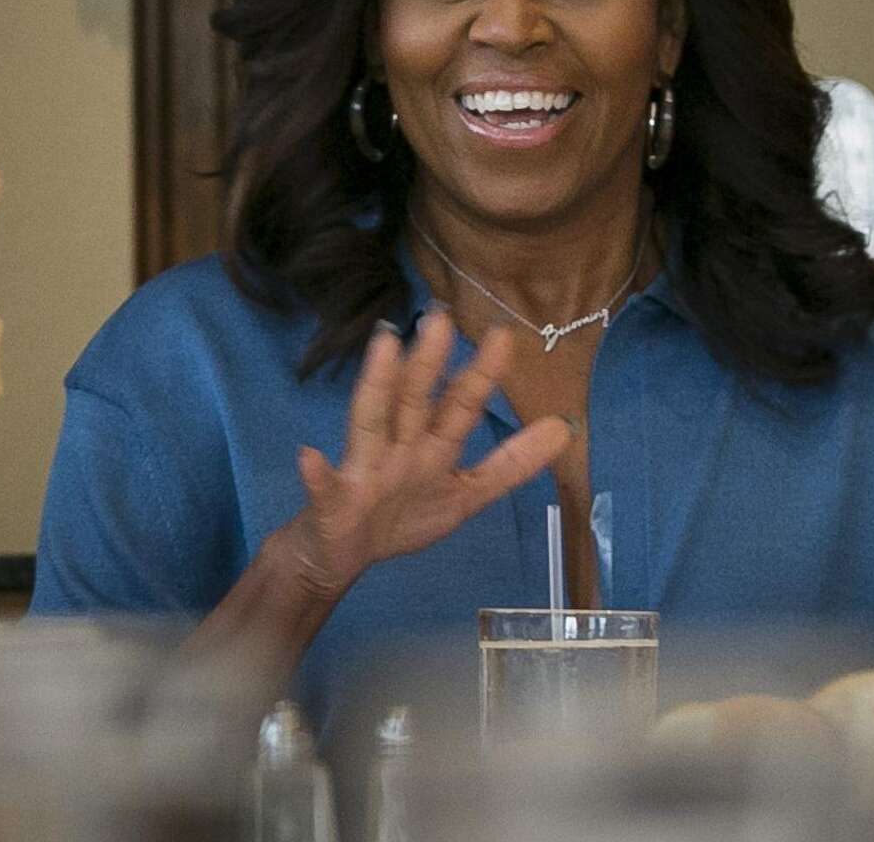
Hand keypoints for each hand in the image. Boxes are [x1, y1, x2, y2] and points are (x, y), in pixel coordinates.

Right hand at [291, 310, 569, 596]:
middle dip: (429, 361)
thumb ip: (511, 464)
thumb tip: (564, 427)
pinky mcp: (331, 502)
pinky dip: (316, 474)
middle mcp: (399, 447)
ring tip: (384, 346)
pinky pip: (323, 488)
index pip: (460, 405)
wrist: (335, 557)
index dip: (481, 375)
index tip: (503, 336)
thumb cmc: (401, 517)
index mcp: (431, 447)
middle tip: (441, 316)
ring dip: (377, 385)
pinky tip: (309, 456)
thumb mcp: (465, 495)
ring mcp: (363, 470)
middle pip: (416, 400)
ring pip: (371, 422)